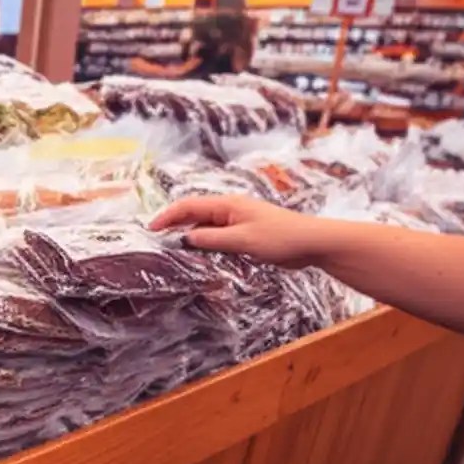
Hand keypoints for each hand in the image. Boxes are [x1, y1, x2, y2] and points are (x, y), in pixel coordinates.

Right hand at [149, 196, 333, 268]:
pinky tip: (198, 258)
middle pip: (193, 215)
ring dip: (189, 237)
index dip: (167, 216)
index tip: (150, 229)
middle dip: (173, 225)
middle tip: (155, 241)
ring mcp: (236, 222)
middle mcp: (229, 210)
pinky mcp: (244, 235)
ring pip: (204, 228)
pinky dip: (204, 245)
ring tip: (172, 252)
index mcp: (227, 205)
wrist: (312, 243)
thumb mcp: (242, 240)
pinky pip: (217, 238)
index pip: (188, 206)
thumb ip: (211, 240)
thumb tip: (184, 238)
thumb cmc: (280, 237)